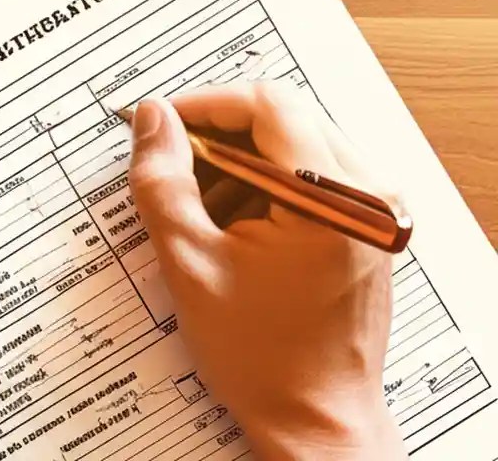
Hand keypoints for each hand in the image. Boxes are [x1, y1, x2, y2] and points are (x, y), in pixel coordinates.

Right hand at [127, 82, 405, 460]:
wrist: (315, 421)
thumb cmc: (262, 358)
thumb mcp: (190, 263)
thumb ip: (163, 182)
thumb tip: (152, 122)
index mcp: (334, 199)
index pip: (269, 105)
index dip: (204, 105)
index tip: (161, 125)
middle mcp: (368, 195)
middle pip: (285, 118)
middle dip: (219, 137)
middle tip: (173, 167)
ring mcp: (374, 210)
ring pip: (295, 144)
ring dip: (240, 163)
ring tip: (202, 212)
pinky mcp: (366, 226)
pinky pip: (312, 176)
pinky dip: (264, 186)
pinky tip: (233, 227)